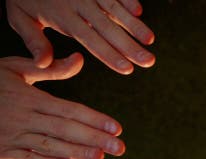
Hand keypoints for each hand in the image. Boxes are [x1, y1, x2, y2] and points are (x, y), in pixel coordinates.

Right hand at [0, 54, 122, 158]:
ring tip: (100, 157)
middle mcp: (23, 117)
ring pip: (50, 146)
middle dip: (95, 139)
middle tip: (120, 148)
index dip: (95, 119)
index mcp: (30, 97)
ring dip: (77, 152)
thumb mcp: (15, 69)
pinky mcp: (2, 151)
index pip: (70, 110)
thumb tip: (79, 60)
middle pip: (65, 129)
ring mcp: (12, 135)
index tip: (117, 127)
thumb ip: (49, 69)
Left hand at [6, 0, 154, 73]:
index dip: (109, 54)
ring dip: (134, 25)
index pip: (89, 38)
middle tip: (149, 62)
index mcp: (61, 15)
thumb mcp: (20, 17)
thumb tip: (43, 64)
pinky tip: (138, 11)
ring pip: (114, 9)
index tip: (127, 69)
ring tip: (150, 41)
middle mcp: (77, 2)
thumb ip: (33, 41)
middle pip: (107, 27)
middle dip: (129, 45)